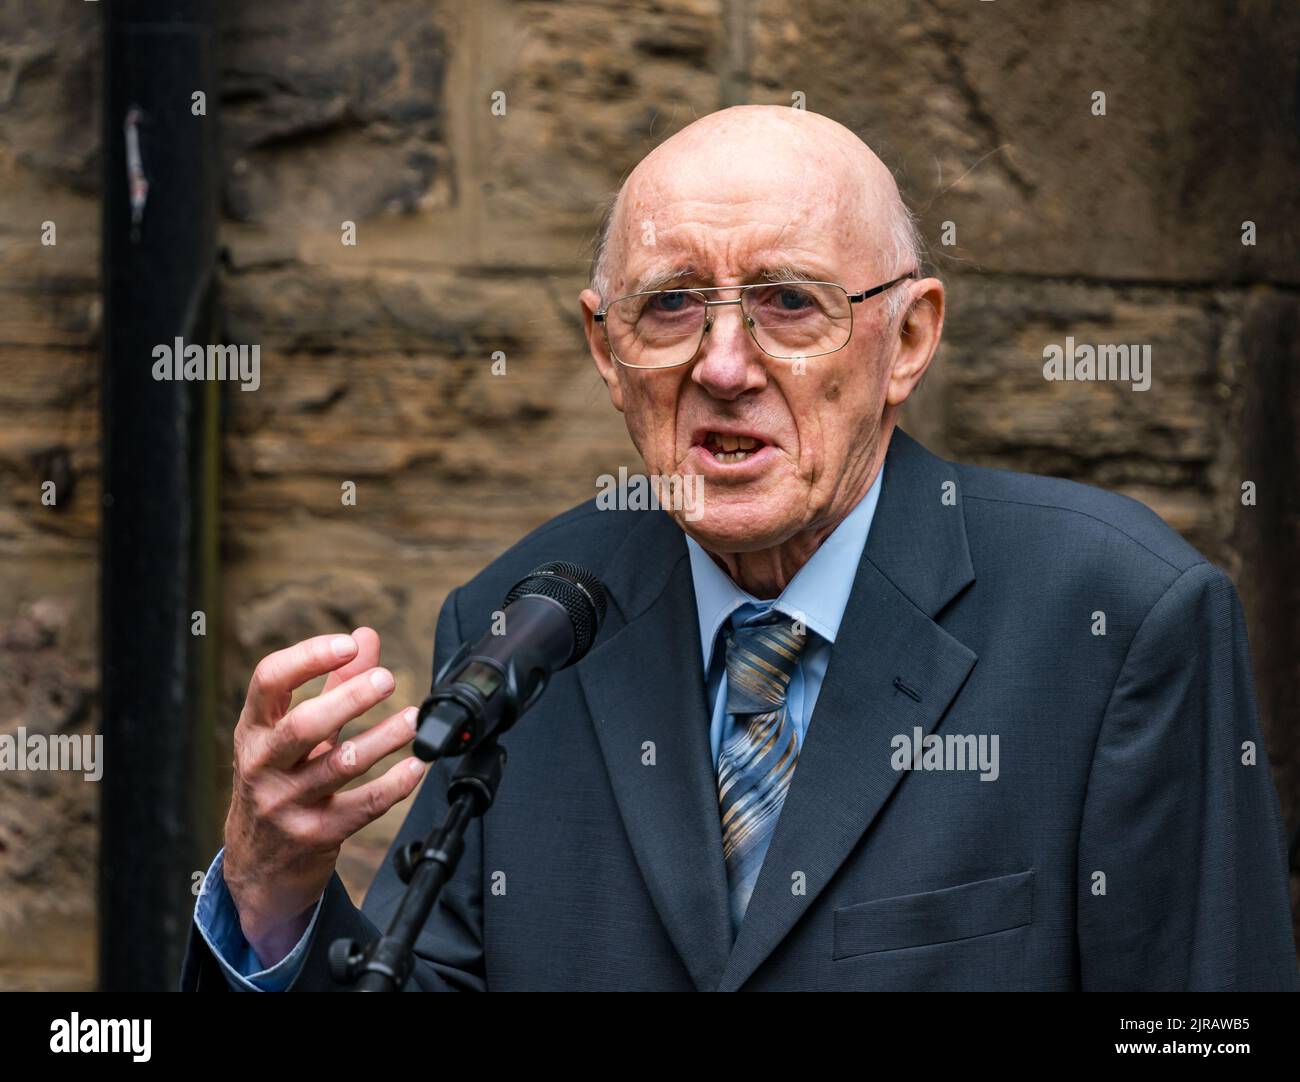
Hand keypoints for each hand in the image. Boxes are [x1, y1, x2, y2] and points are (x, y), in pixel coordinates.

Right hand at [221, 627, 426, 967]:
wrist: (259, 864)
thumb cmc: (279, 781)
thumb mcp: (292, 732)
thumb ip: (331, 683)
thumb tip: (365, 637)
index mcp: (254, 729)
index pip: (269, 681)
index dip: (308, 656)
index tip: (347, 644)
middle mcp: (263, 764)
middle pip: (303, 725)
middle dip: (348, 698)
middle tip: (387, 680)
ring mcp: (285, 803)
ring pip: (337, 765)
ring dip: (382, 739)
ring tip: (414, 719)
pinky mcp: (314, 835)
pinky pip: (360, 807)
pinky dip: (393, 786)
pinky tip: (416, 767)